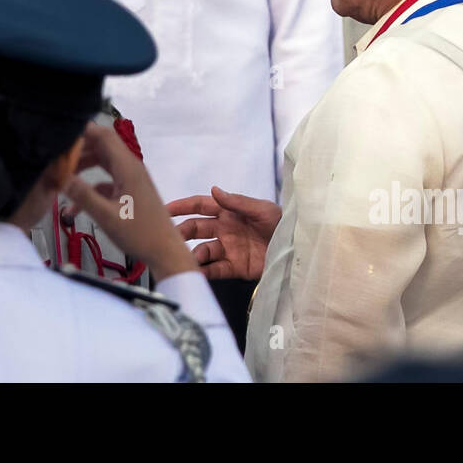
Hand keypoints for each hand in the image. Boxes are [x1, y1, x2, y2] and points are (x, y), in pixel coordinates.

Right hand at [63, 123, 196, 280]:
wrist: (165, 252)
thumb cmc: (139, 233)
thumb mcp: (106, 216)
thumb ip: (83, 195)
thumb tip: (60, 177)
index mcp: (127, 167)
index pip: (103, 135)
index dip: (82, 131)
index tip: (59, 137)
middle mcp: (130, 167)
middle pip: (102, 146)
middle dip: (78, 150)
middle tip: (55, 158)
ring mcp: (131, 179)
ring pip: (103, 162)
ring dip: (83, 167)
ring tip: (61, 178)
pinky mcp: (131, 191)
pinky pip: (107, 181)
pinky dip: (92, 187)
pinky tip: (75, 206)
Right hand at [167, 188, 281, 280]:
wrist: (298, 251)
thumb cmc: (282, 224)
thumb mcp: (262, 210)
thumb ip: (237, 202)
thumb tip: (214, 189)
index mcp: (230, 211)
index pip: (200, 206)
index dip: (182, 206)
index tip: (164, 209)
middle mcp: (225, 229)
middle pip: (196, 229)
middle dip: (182, 231)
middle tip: (170, 238)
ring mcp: (229, 249)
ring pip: (202, 250)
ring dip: (192, 253)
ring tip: (186, 258)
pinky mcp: (235, 267)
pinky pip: (215, 269)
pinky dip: (204, 271)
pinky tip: (196, 273)